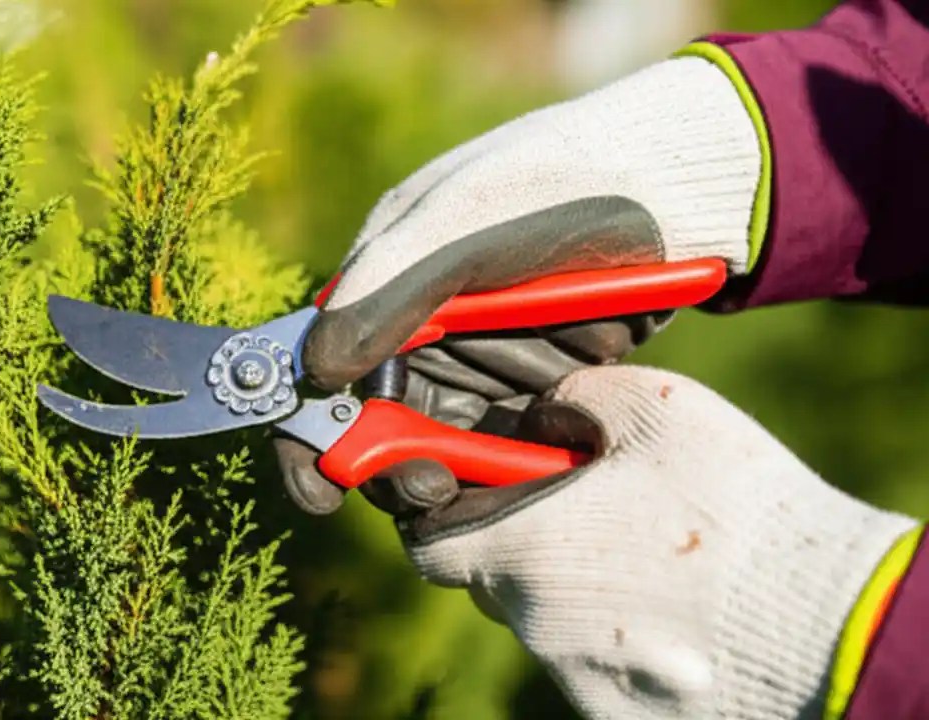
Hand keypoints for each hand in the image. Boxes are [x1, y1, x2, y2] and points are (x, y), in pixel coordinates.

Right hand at [278, 55, 761, 513]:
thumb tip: (314, 372)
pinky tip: (522, 469)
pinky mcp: (530, 380)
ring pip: (436, 440)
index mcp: (382, 278)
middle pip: (375, 419)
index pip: (319, 364)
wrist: (676, 186)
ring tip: (475, 480)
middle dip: (388, 464)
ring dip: (446, 470)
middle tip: (426, 487)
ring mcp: (475, 354)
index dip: (307, 433)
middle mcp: (418, 323)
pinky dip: (501, 460)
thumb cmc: (556, 185)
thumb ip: (387, 298)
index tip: (320, 492)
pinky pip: (498, 438)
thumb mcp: (460, 229)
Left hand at [403, 365, 915, 718]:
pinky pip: (598, 668)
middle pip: (495, 580)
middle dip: (523, 543)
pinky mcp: (619, 718)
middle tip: (591, 512)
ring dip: (577, 589)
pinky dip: (621, 638)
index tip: (483, 491)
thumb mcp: (652, 407)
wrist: (830, 626)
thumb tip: (540, 416)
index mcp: (520, 550)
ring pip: (549, 624)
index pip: (428, 545)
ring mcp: (577, 681)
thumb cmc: (734, 509)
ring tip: (653, 561)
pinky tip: (679, 612)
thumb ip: (569, 398)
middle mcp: (534, 627)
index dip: (443, 513)